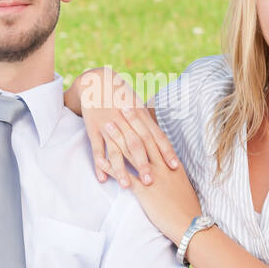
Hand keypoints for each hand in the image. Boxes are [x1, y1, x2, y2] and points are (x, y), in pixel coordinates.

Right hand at [70, 67, 179, 186]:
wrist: (96, 81)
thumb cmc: (121, 95)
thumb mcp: (138, 104)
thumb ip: (150, 122)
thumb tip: (164, 139)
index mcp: (140, 115)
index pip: (156, 136)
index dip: (166, 152)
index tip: (174, 167)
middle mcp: (125, 121)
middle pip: (137, 145)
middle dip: (144, 164)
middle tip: (151, 182)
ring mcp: (108, 125)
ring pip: (116, 150)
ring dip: (121, 169)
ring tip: (126, 186)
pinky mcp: (93, 129)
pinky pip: (97, 148)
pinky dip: (99, 164)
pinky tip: (103, 178)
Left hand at [99, 118, 201, 244]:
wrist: (191, 224)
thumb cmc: (187, 206)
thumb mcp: (181, 184)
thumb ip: (173, 172)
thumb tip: (168, 163)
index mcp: (171, 163)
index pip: (155, 136)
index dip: (143, 121)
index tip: (134, 106)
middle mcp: (162, 167)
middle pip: (144, 138)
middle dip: (130, 121)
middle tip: (118, 105)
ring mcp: (154, 178)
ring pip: (134, 153)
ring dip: (119, 138)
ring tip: (107, 125)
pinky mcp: (146, 192)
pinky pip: (127, 177)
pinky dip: (113, 168)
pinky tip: (101, 161)